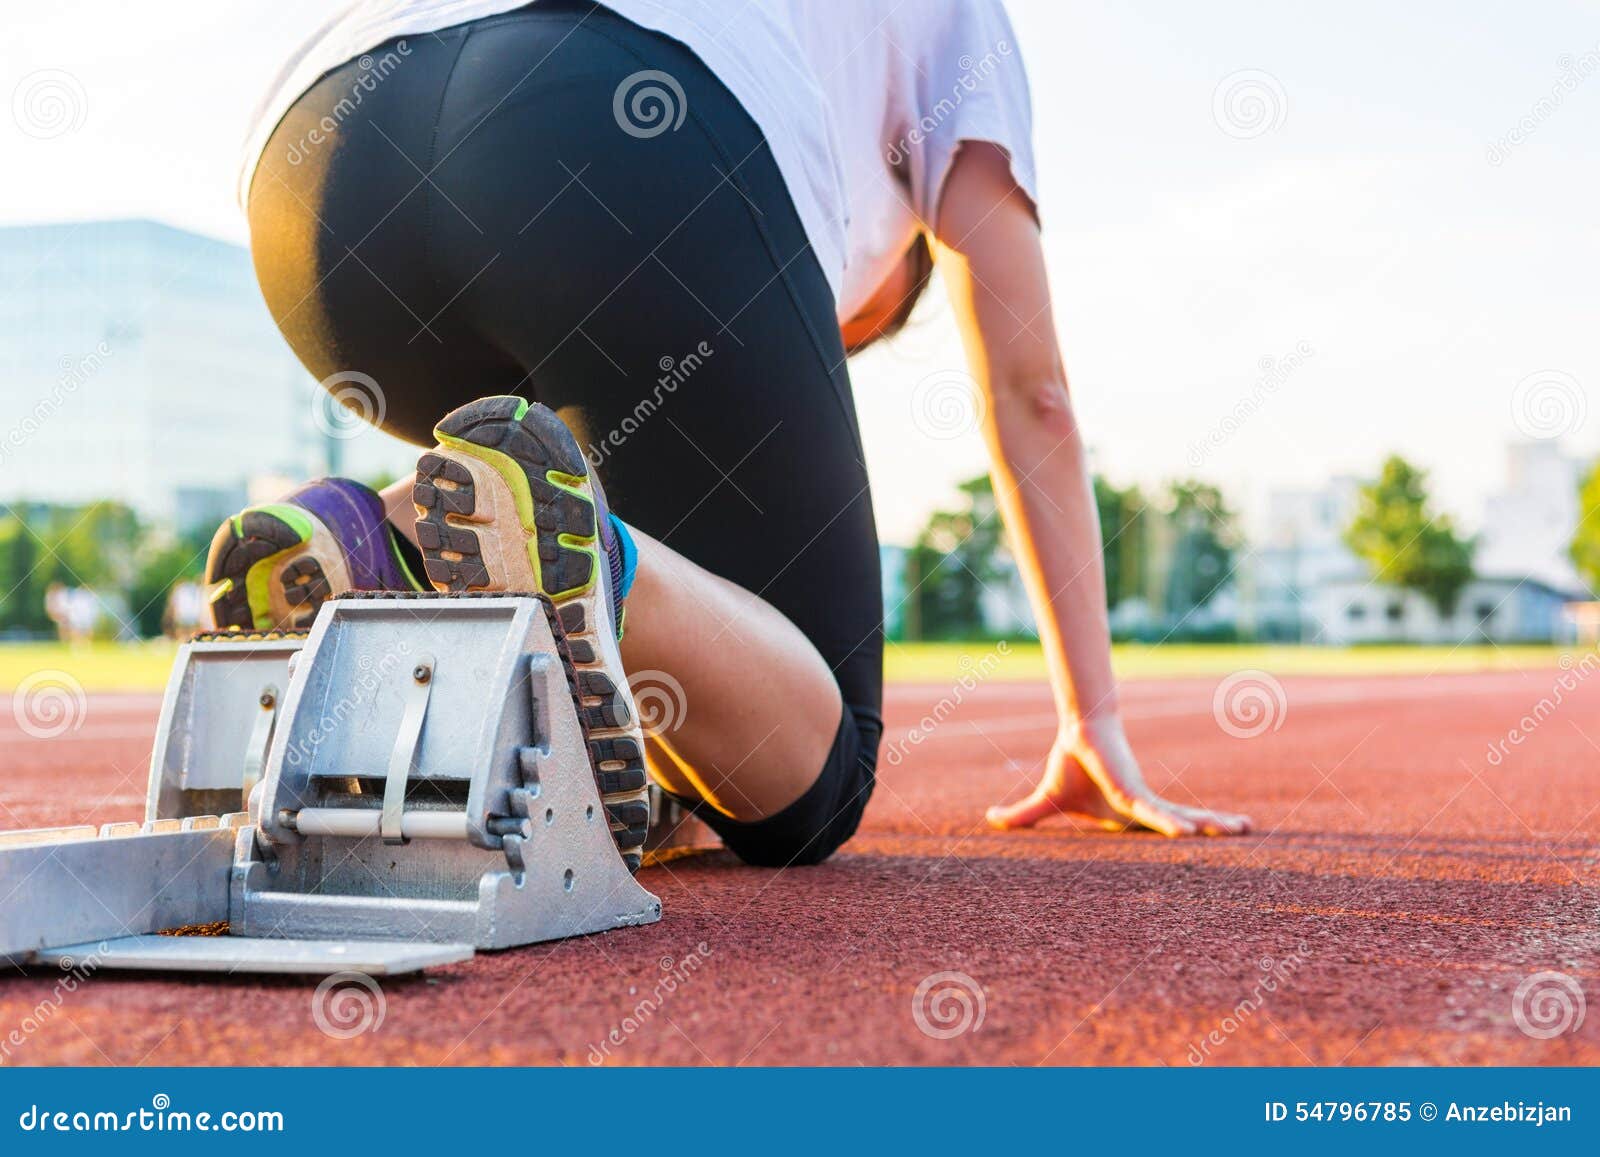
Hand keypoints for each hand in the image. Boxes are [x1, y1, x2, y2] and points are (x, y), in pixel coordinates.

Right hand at [985, 717, 1251, 836]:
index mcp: (1129, 813)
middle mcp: (1143, 808)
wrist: (1073, 732)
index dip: (1186, 836)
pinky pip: (1156, 814)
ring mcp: (1142, 801)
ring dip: (1213, 824)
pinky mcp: (1133, 794)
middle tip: (1249, 828)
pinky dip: (1173, 823)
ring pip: (1181, 818)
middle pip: (1184, 822)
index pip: (1162, 829)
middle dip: (1216, 827)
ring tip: (1247, 827)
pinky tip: (1192, 832)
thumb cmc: (1069, 763)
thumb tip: (988, 820)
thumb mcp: (1048, 800)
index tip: (1208, 846)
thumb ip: (1026, 817)